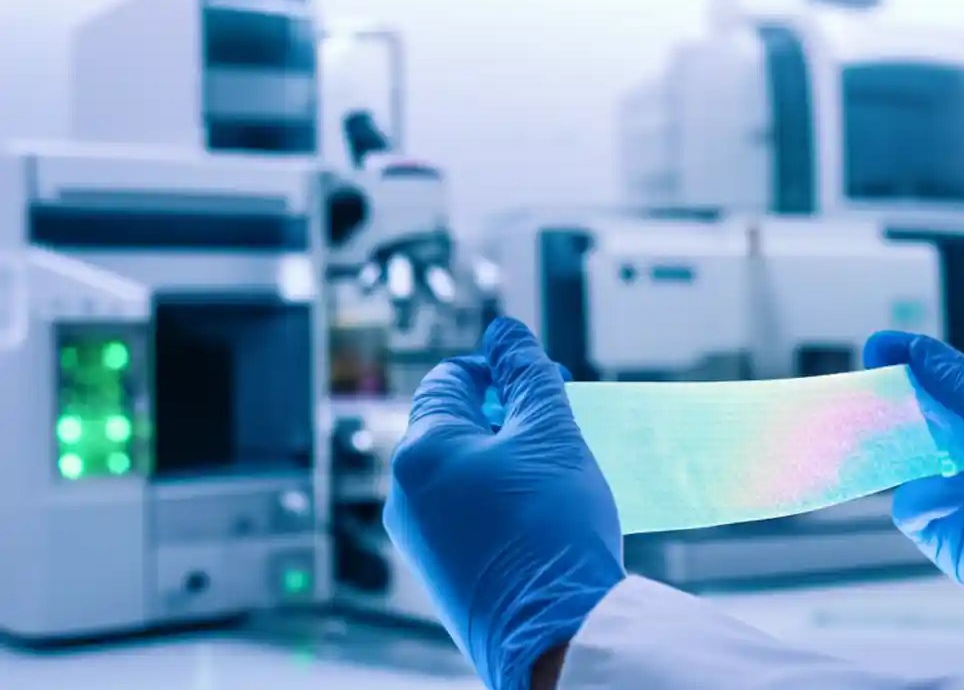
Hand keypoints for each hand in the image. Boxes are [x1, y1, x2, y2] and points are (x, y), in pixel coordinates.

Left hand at [383, 318, 623, 688]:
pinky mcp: (440, 574)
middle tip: (558, 424)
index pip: (451, 377)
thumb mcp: (550, 432)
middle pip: (455, 425)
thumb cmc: (553, 530)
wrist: (555, 635)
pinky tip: (540, 517)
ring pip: (461, 473)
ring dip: (506, 460)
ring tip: (555, 473)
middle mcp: (404, 494)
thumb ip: (526, 372)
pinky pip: (464, 516)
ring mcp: (418, 539)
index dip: (501, 368)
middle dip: (508, 416)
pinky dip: (500, 502)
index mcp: (421, 450)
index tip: (546, 382)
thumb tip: (504, 329)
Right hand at [863, 332, 963, 648]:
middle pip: (909, 422)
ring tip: (928, 444)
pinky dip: (923, 495)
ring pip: (902, 465)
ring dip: (907, 450)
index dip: (906, 365)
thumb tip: (912, 349)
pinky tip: (955, 487)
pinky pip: (911, 509)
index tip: (875, 350)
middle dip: (888, 405)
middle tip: (868, 392)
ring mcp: (959, 496)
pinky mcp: (951, 539)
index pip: (936, 384)